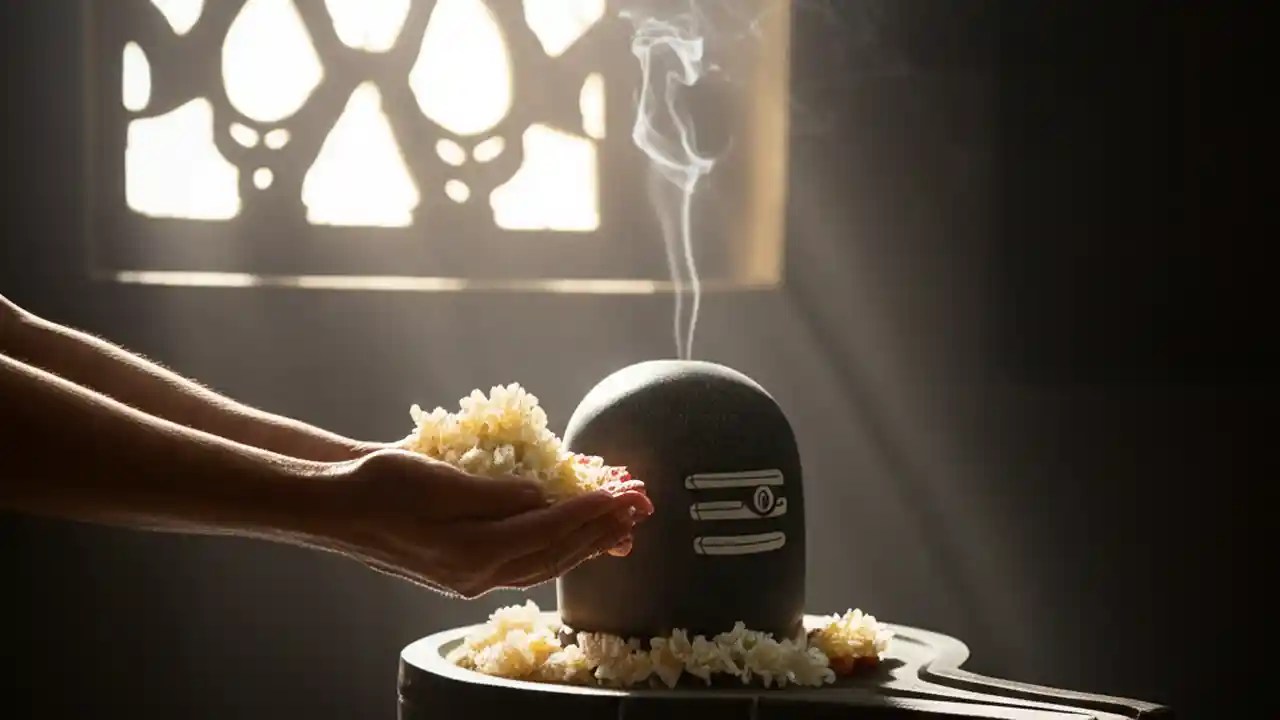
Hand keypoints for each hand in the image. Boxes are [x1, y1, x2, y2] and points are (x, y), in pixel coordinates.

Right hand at [324, 449, 652, 598]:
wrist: (335, 505)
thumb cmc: (379, 484)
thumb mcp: (438, 479)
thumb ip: (496, 494)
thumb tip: (544, 497)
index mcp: (471, 551)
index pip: (547, 530)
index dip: (588, 510)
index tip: (620, 494)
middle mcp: (476, 573)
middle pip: (554, 554)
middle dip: (601, 530)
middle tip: (638, 507)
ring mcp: (471, 576)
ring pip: (543, 562)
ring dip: (586, 541)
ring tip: (621, 525)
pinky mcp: (465, 568)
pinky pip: (524, 560)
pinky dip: (556, 545)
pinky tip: (574, 536)